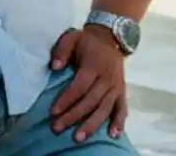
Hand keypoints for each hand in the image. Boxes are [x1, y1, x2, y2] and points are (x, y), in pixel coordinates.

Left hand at [48, 26, 127, 141]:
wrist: (111, 38)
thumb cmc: (86, 41)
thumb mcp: (71, 38)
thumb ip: (61, 50)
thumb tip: (54, 66)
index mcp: (93, 66)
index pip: (79, 86)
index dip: (66, 99)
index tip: (53, 112)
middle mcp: (106, 79)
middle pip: (90, 101)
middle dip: (73, 116)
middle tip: (57, 128)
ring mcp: (116, 87)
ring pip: (104, 109)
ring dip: (92, 125)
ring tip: (79, 137)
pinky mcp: (122, 92)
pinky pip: (122, 109)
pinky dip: (119, 122)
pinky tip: (113, 135)